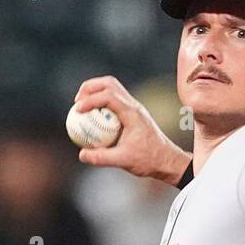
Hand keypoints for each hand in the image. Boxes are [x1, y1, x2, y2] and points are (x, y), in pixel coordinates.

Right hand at [71, 76, 191, 185]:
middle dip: (89, 88)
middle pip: (109, 83)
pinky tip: (93, 116)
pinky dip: (102, 101)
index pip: (108, 95)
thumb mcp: (124, 161)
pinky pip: (115, 100)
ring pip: (112, 88)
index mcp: (132, 113)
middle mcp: (134, 105)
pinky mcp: (133, 113)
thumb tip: (81, 155)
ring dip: (95, 92)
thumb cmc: (149, 160)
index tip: (77, 110)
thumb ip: (102, 158)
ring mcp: (134, 107)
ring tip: (82, 105)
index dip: (90, 99)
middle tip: (77, 102)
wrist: (167, 161)